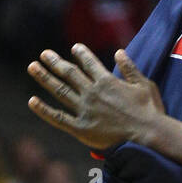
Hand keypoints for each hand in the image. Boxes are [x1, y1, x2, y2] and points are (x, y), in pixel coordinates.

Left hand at [27, 44, 164, 149]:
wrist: (147, 135)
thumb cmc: (149, 110)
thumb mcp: (143, 84)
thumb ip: (129, 68)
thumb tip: (119, 52)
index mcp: (107, 81)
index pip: (89, 63)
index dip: (81, 54)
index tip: (74, 48)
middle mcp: (92, 93)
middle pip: (69, 73)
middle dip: (55, 62)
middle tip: (44, 54)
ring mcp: (84, 110)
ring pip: (60, 90)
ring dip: (45, 78)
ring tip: (32, 67)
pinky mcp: (80, 128)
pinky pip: (58, 118)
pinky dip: (44, 110)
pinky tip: (32, 101)